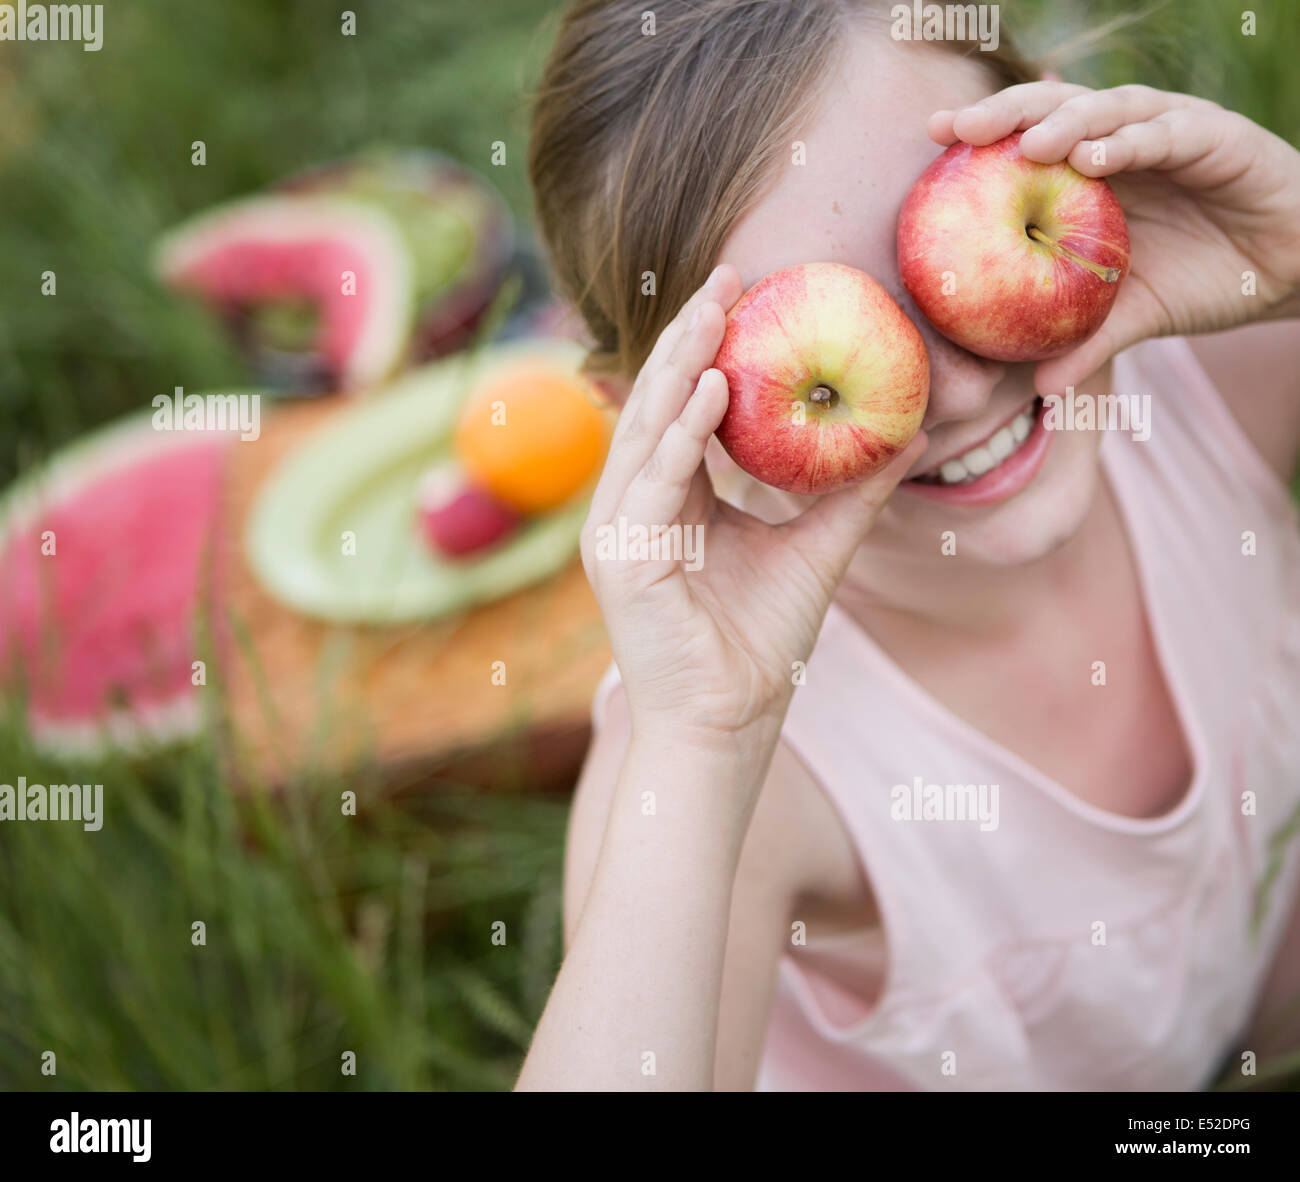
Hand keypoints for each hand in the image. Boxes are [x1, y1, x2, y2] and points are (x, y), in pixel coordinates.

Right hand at [581, 264, 926, 751]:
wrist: (728, 721)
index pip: (685, 408)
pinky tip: (710, 387)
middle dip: (690, 335)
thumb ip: (851, 492)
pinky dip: (679, 432)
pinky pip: (650, 478)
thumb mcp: (816, 549)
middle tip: (728, 274)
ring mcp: (618, 526)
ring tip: (715, 308)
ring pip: (645, 427)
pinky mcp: (616, 554)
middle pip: (658, 401)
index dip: (711, 348)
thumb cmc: (762, 642)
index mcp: (673, 498)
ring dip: (679, 365)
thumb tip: (907, 433)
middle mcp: (638, 502)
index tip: (750, 292)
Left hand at [928, 82, 1299, 393]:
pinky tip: (1093, 158)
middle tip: (958, 129)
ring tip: (1028, 146)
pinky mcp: (1216, 137)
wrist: (1289, 269)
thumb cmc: (1204, 277)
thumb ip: (1087, 342)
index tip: (931, 137)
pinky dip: (1129, 142)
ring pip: (1107, 109)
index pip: (1028, 139)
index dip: (983, 132)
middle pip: (1055, 108)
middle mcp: (1122, 140)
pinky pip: (1167, 133)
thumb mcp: (1135, 315)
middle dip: (1005, 113)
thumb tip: (1040, 393)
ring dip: (1065, 123)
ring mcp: (1168, 131)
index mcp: (1093, 171)